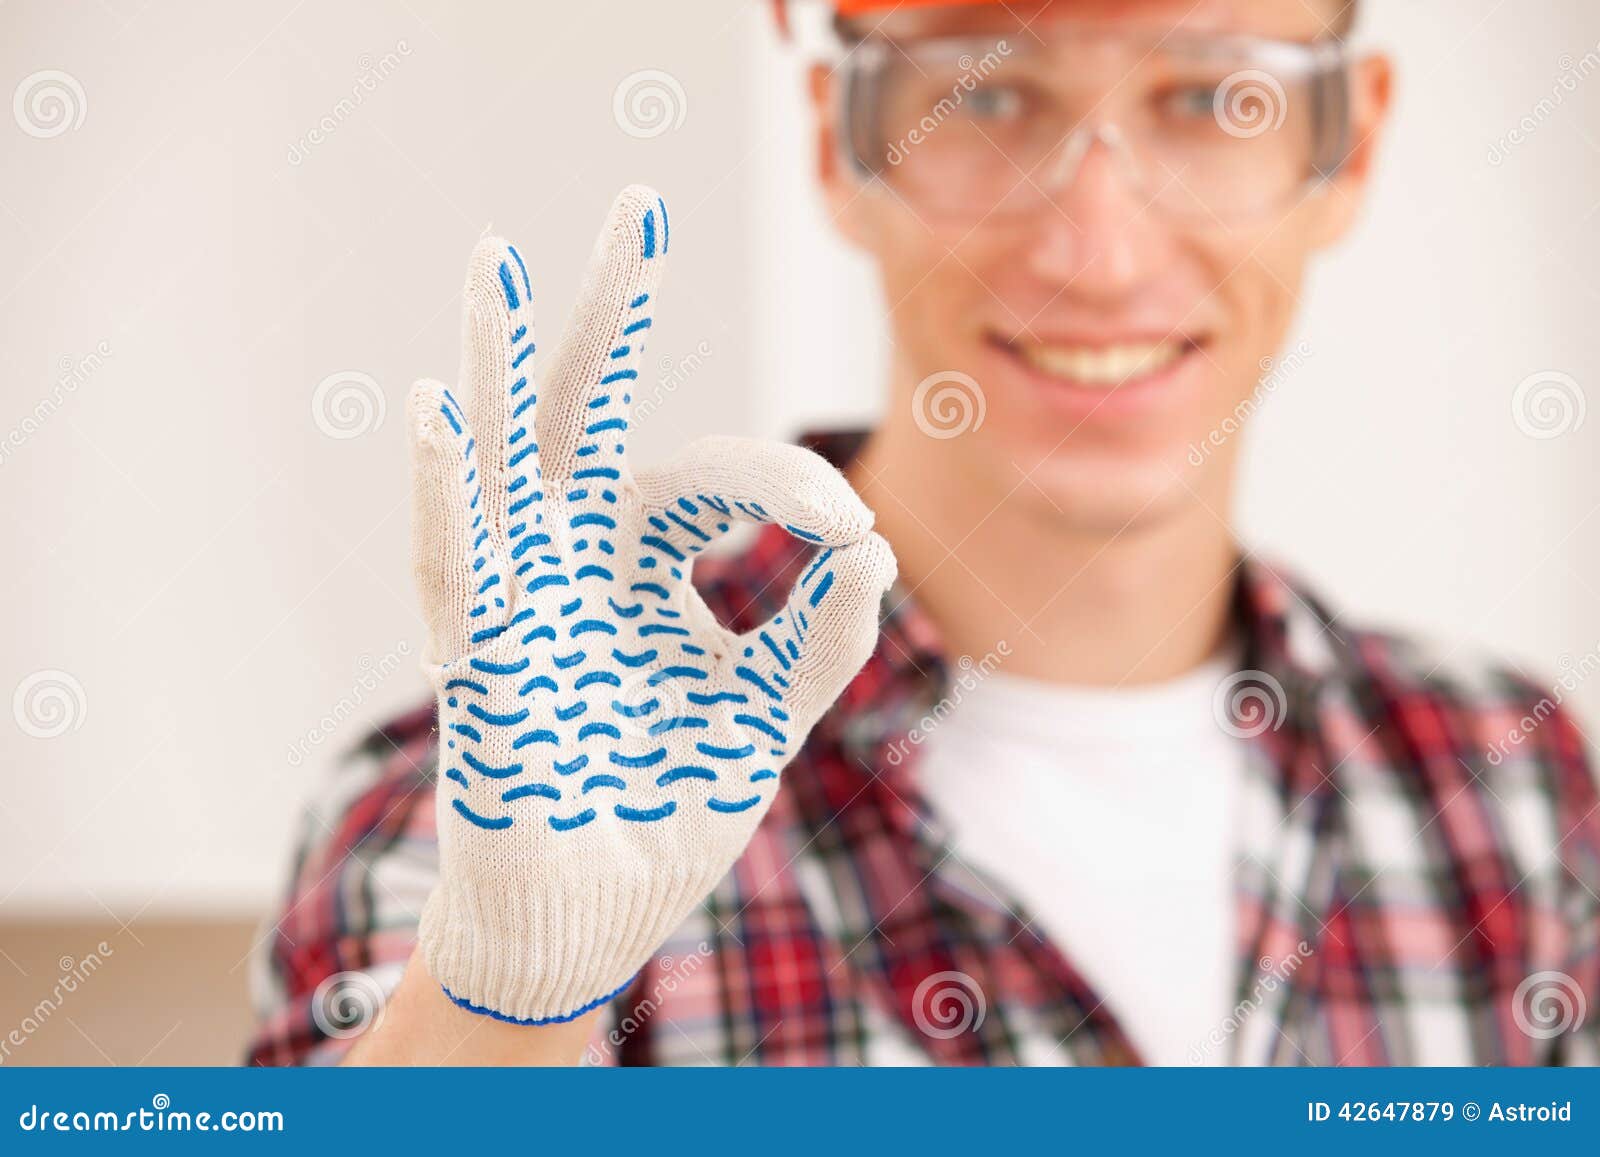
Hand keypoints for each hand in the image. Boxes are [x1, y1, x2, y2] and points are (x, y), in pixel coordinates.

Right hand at [406, 186, 894, 1023]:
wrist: (590, 928)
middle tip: (637, 210)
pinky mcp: (477, 661)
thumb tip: (881, 548)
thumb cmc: (662, 817)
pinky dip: (448, 497)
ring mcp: (519, 600)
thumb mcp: (764, 719)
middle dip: (609, 315)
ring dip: (497, 364)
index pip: (716, 476)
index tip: (857, 541)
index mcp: (645, 570)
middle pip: (587, 414)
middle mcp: (575, 562)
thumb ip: (821, 639)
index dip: (793, 487)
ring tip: (491, 260)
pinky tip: (444, 416)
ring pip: (502, 459)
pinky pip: (452, 566)